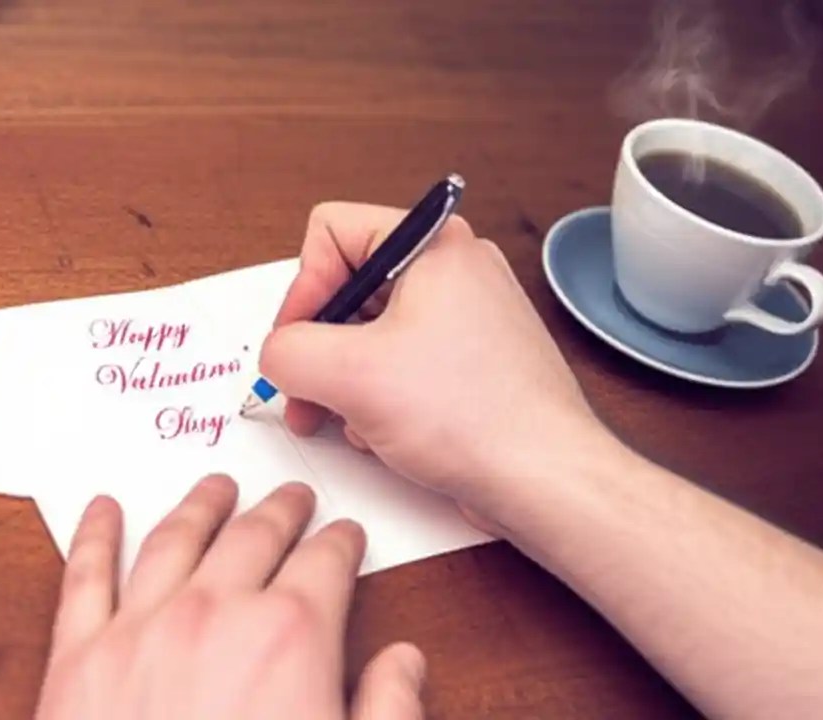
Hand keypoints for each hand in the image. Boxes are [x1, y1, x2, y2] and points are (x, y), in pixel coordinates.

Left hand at [35, 475, 427, 719]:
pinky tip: (102, 508)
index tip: (345, 533)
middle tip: (291, 497)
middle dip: (279, 511)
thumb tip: (404, 660)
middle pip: (254, 536)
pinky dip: (95, 533)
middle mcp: (214, 613)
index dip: (340, 541)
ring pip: (175, 539)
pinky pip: (85, 576)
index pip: (325, 562)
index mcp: (290, 637)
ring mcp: (141, 628)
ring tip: (215, 486)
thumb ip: (389, 710)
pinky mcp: (78, 657)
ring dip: (200, 505)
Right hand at [258, 202, 614, 524]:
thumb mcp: (349, 375)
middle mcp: (455, 270)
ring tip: (351, 422)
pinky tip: (388, 435)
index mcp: (433, 245)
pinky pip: (400, 365)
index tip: (297, 343)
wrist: (544, 479)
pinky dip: (380, 399)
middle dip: (319, 346)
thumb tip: (278, 354)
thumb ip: (288, 351)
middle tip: (305, 391)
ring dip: (346, 381)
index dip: (302, 289)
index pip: (331, 231)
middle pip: (348, 286)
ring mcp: (466, 318)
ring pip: (370, 333)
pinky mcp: (471, 363)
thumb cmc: (474, 416)